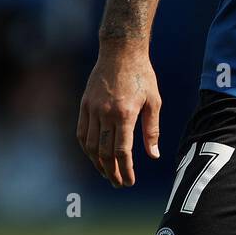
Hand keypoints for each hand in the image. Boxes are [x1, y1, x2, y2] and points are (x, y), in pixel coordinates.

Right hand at [77, 48, 161, 187]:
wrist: (121, 51)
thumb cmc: (142, 76)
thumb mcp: (154, 101)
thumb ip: (152, 130)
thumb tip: (153, 155)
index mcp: (125, 114)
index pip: (121, 151)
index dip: (125, 169)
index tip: (129, 182)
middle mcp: (106, 113)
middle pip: (104, 152)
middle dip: (111, 172)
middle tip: (119, 183)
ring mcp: (92, 109)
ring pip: (90, 145)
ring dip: (97, 163)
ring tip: (107, 173)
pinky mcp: (84, 104)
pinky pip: (81, 132)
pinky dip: (86, 148)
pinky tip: (94, 156)